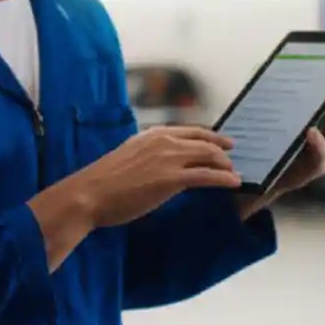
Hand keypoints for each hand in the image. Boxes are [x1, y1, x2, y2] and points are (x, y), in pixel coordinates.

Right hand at [71, 126, 241, 227]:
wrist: (89, 193)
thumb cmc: (102, 182)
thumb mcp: (128, 156)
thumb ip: (148, 155)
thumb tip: (160, 164)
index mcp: (152, 134)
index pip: (189, 131)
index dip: (209, 136)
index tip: (221, 141)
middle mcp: (163, 141)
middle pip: (203, 142)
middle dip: (221, 150)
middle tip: (232, 157)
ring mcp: (169, 159)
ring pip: (208, 156)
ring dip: (225, 165)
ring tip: (234, 173)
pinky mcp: (172, 179)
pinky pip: (207, 176)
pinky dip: (224, 178)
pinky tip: (234, 182)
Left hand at [260, 79, 324, 203]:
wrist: (253, 181)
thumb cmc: (266, 146)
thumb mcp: (271, 119)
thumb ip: (277, 100)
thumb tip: (275, 69)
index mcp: (319, 128)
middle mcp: (323, 143)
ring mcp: (318, 159)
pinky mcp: (307, 173)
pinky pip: (317, 159)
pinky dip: (317, 145)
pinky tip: (312, 132)